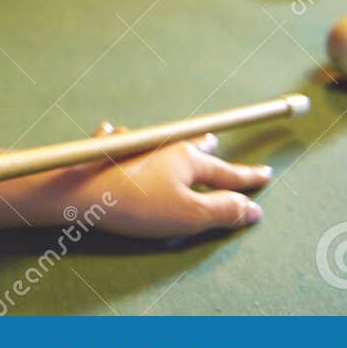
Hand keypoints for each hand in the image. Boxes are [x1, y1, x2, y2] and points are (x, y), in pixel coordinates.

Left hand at [40, 123, 273, 239]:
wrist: (79, 192)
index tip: (267, 173)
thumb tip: (252, 208)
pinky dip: (123, 138)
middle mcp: (162, 145)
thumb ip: (223, 211)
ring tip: (185, 142)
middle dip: (207, 149)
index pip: (227, 171)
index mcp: (187, 160)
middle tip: (216, 144)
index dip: (248, 177)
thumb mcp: (190, 216)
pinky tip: (114, 131)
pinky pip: (118, 139)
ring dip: (175, 143)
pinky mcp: (103, 150)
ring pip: (160, 141)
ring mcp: (132, 144)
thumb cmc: (139, 206)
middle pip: (192, 148)